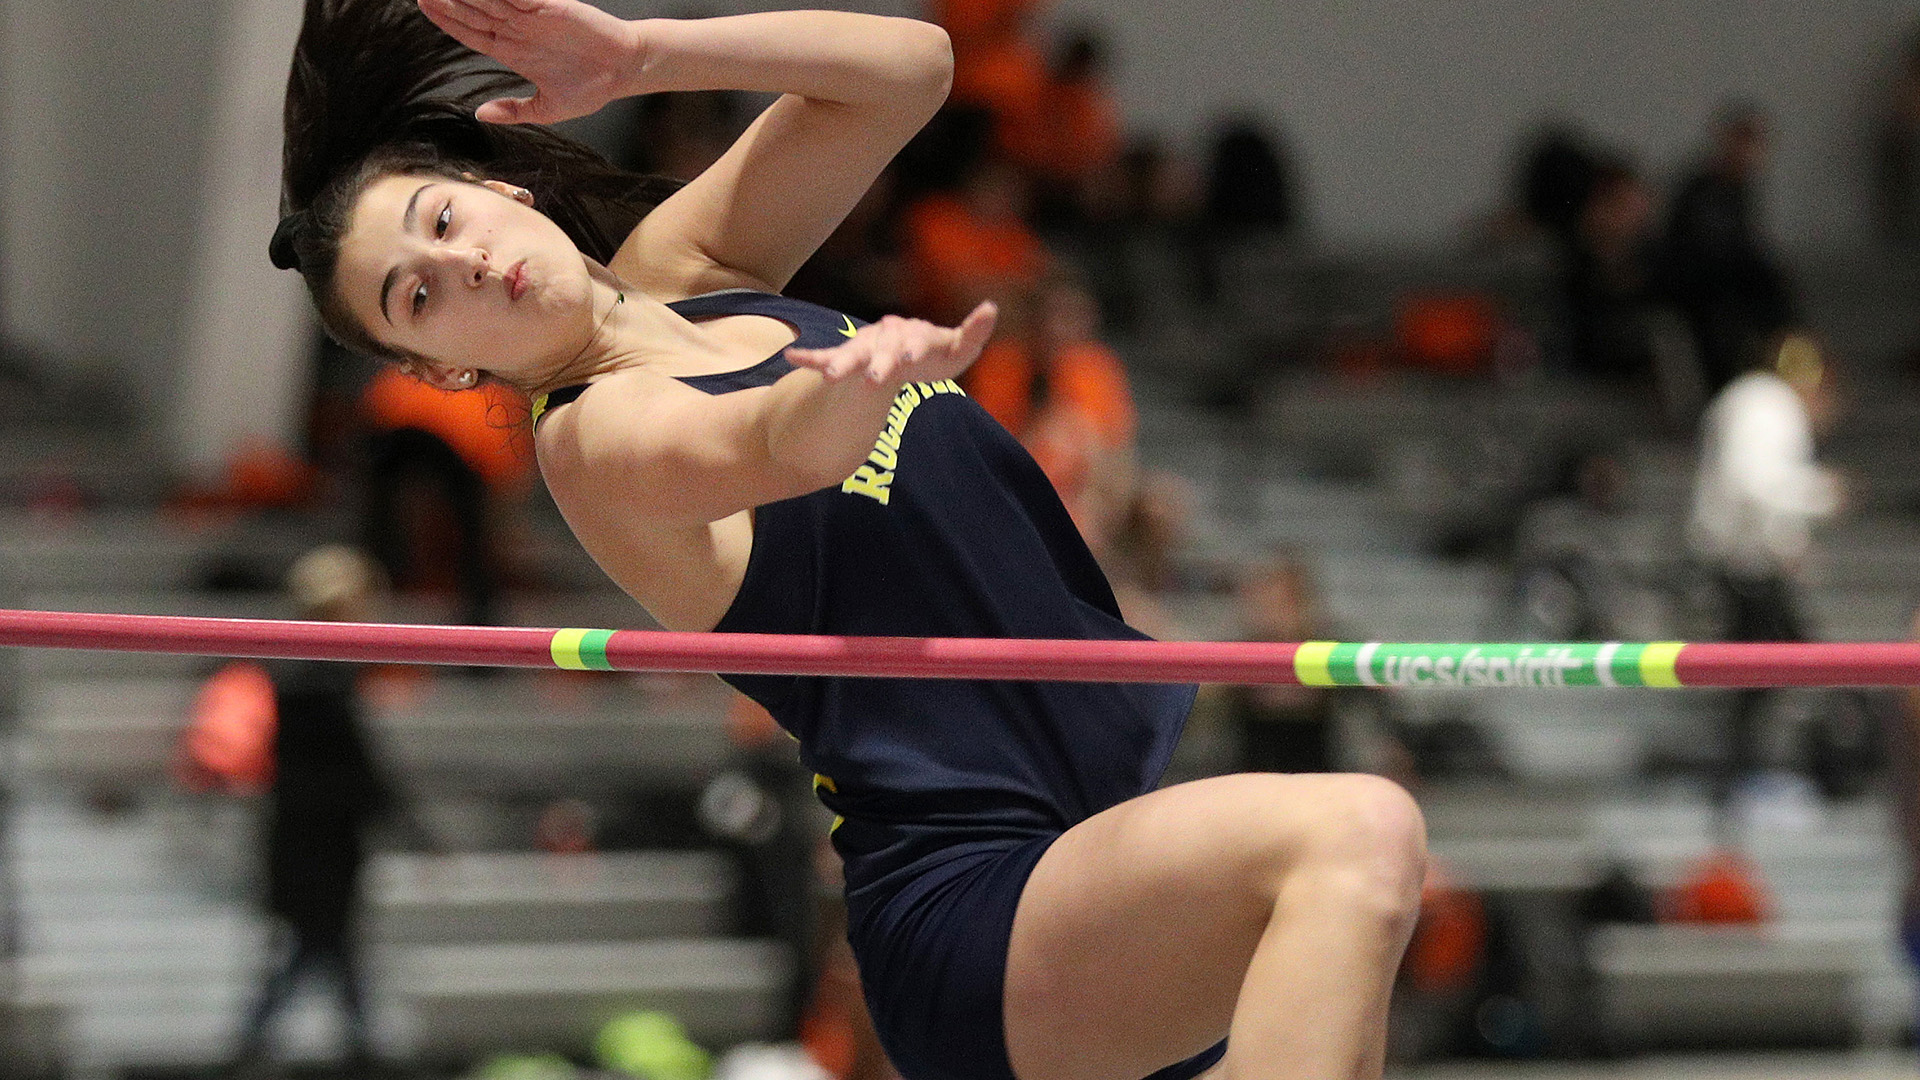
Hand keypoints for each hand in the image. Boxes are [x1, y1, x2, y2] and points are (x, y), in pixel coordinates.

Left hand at [418, 0, 642, 125]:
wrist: (624, 71)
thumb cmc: (591, 88)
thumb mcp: (547, 109)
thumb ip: (513, 110)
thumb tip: (480, 114)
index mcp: (513, 51)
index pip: (471, 32)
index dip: (446, 20)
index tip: (423, 6)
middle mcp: (518, 30)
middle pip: (474, 10)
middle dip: (448, 0)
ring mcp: (533, 16)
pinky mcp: (551, 7)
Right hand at [785, 303, 998, 388]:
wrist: (908, 356)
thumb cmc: (937, 354)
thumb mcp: (959, 347)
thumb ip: (974, 330)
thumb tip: (992, 306)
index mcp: (914, 334)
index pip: (914, 339)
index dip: (913, 348)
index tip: (911, 359)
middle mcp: (886, 336)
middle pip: (880, 350)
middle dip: (876, 364)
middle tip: (872, 380)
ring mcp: (864, 346)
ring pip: (850, 353)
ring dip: (839, 363)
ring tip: (827, 376)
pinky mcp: (847, 357)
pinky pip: (825, 356)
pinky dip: (810, 357)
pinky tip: (792, 357)